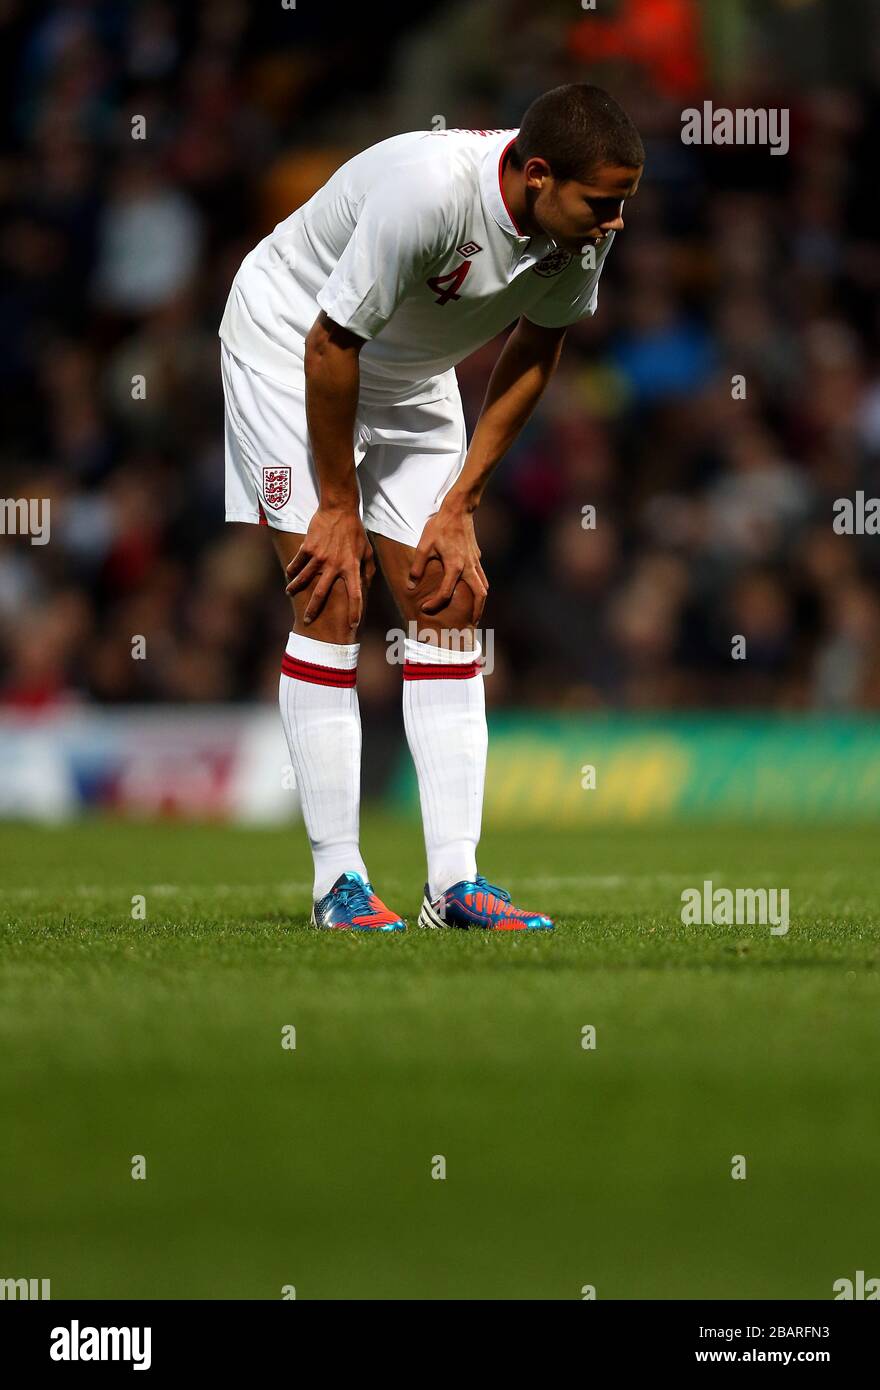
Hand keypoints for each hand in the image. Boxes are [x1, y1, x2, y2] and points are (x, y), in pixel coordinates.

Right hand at [285, 506, 373, 627]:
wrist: (339, 509)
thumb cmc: (355, 530)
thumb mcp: (367, 550)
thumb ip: (367, 569)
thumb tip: (366, 585)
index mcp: (352, 567)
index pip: (355, 594)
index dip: (355, 611)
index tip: (353, 625)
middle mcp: (335, 565)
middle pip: (321, 593)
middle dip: (313, 609)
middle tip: (307, 620)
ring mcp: (320, 556)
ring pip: (303, 578)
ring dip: (295, 588)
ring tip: (289, 593)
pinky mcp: (308, 547)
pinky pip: (297, 563)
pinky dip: (292, 569)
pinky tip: (289, 574)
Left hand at [407, 500, 487, 624]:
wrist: (458, 509)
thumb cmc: (439, 525)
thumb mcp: (424, 545)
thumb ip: (418, 567)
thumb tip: (411, 585)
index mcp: (455, 566)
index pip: (445, 593)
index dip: (434, 604)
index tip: (425, 608)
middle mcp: (468, 566)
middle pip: (479, 595)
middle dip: (476, 611)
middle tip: (471, 623)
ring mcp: (475, 561)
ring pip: (484, 586)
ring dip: (480, 600)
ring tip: (474, 612)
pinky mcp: (477, 556)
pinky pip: (481, 576)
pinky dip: (479, 587)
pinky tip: (471, 590)